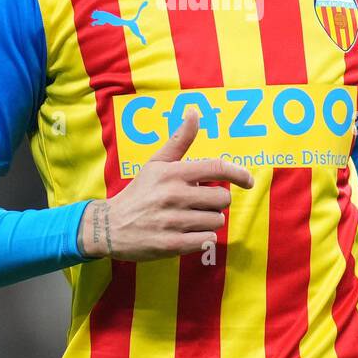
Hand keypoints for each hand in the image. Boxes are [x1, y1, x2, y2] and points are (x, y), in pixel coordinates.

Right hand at [77, 109, 253, 260]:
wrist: (108, 226)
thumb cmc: (139, 192)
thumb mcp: (157, 163)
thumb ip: (180, 140)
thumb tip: (194, 112)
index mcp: (172, 173)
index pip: (216, 167)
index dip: (238, 173)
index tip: (248, 181)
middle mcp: (173, 195)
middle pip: (222, 198)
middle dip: (216, 202)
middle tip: (199, 203)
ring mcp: (172, 220)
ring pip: (216, 221)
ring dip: (209, 221)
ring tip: (189, 219)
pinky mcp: (170, 244)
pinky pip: (206, 241)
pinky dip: (202, 239)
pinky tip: (187, 234)